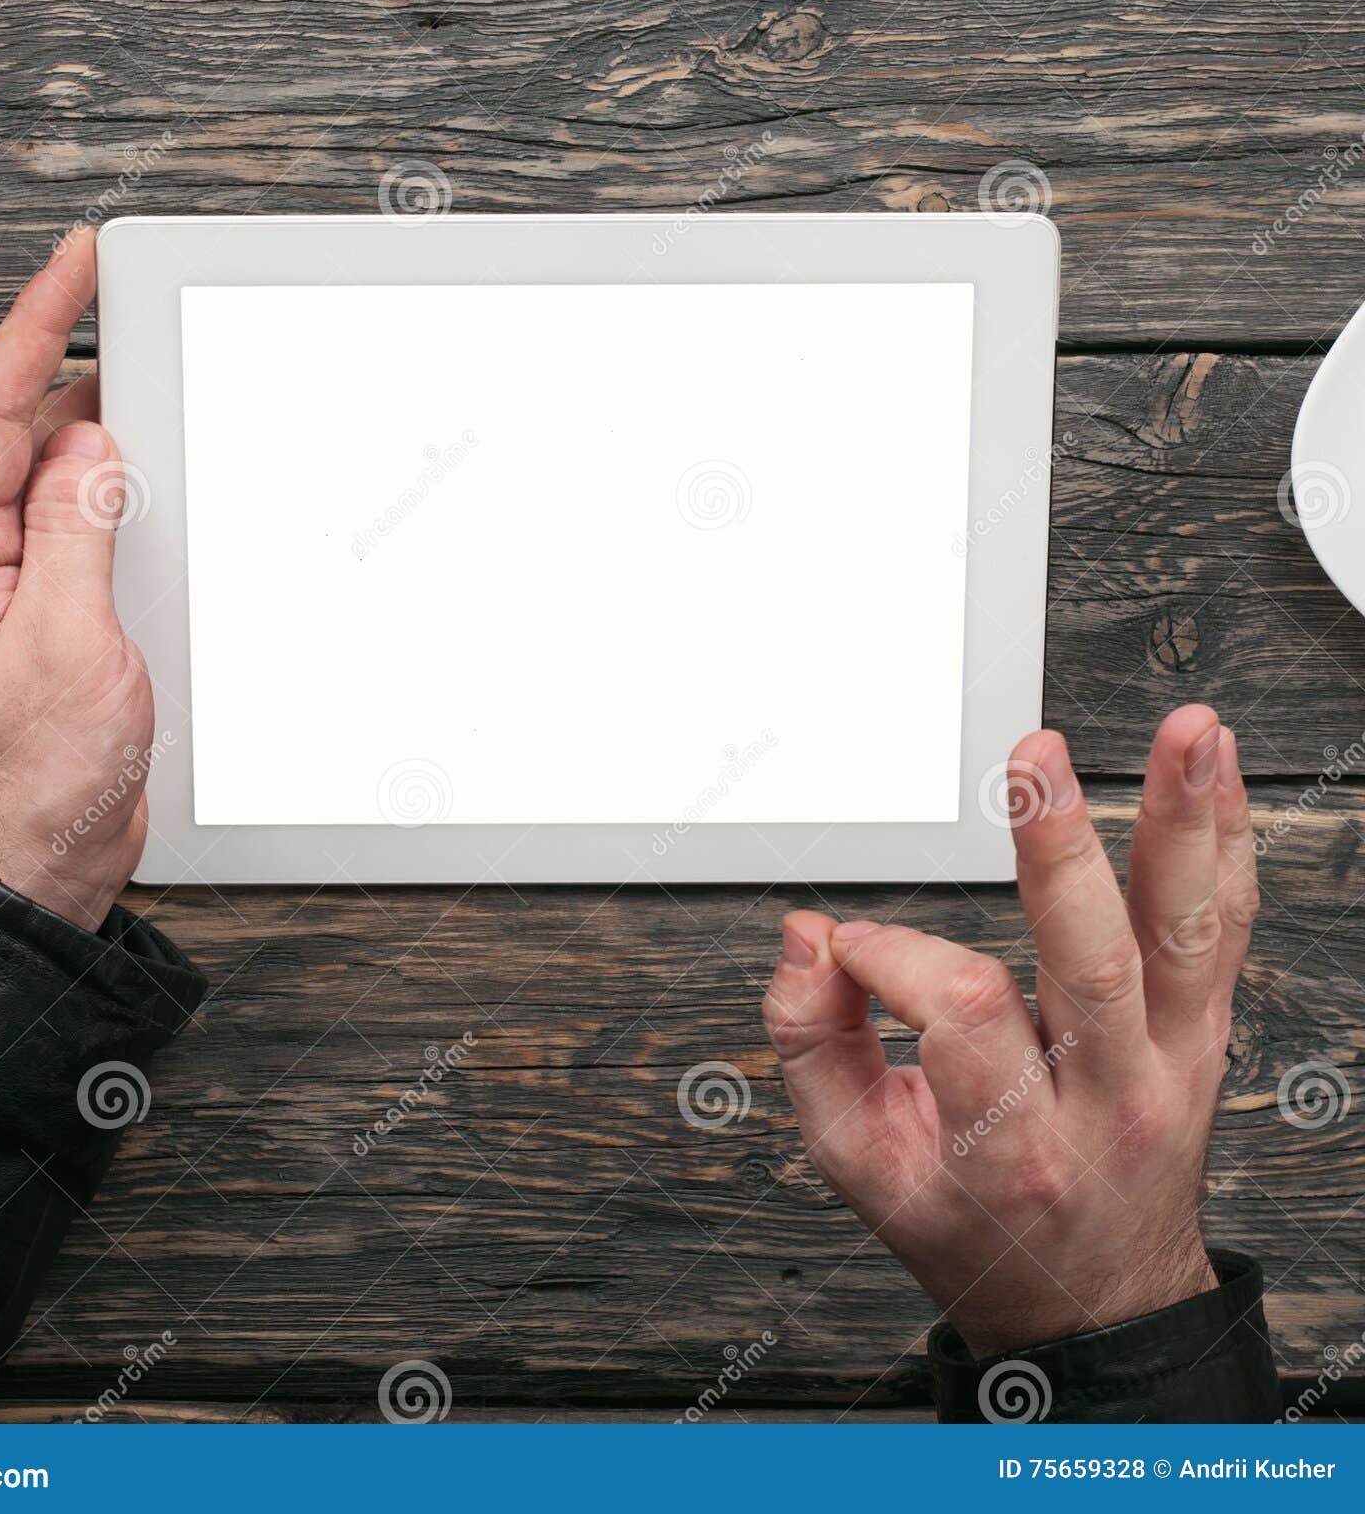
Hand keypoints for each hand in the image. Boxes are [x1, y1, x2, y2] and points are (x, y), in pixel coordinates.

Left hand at [0, 229, 152, 930]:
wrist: (43, 864)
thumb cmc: (35, 776)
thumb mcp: (65, 641)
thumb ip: (74, 533)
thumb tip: (87, 443)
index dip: (35, 332)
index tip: (76, 267)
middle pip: (25, 438)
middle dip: (74, 369)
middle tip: (130, 312)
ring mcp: (29, 593)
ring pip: (65, 486)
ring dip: (108, 439)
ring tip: (156, 391)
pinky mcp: (71, 623)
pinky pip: (96, 539)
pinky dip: (130, 506)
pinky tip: (162, 496)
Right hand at [762, 705, 1257, 1354]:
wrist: (1097, 1301)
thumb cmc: (978, 1232)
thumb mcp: (864, 1168)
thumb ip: (811, 1047)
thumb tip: (806, 939)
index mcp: (1013, 1148)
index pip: (959, 1011)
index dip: (890, 956)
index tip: (848, 949)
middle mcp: (1108, 1101)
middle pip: (1094, 961)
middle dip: (1060, 846)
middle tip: (1036, 754)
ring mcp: (1173, 1063)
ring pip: (1189, 933)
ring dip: (1187, 822)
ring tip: (1189, 733)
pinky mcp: (1205, 1032)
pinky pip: (1226, 928)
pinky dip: (1228, 840)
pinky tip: (1220, 769)